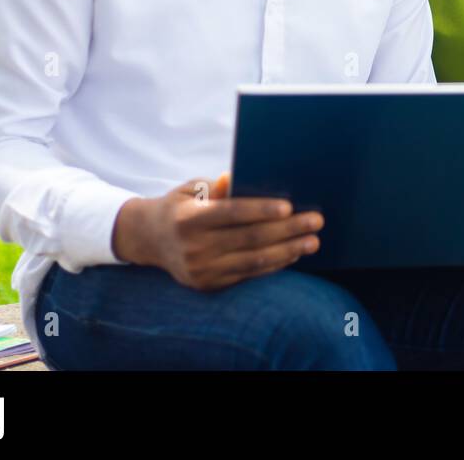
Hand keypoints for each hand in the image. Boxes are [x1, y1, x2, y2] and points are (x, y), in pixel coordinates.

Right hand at [111, 171, 323, 289]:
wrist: (148, 240)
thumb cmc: (179, 206)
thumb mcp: (191, 190)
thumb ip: (218, 187)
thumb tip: (240, 177)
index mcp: (188, 219)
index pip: (232, 214)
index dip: (262, 210)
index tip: (290, 206)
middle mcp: (194, 248)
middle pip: (250, 239)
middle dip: (287, 230)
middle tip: (316, 221)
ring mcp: (201, 271)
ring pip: (253, 261)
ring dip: (288, 251)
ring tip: (312, 241)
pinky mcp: (208, 285)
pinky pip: (248, 275)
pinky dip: (273, 264)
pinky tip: (292, 253)